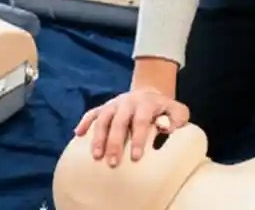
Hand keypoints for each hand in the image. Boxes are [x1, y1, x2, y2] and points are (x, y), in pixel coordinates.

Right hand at [74, 87, 189, 166]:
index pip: (141, 121)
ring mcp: (114, 104)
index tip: (135, 158)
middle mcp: (128, 102)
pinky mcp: (105, 106)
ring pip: (103, 118)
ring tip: (95, 156)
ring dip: (98, 137)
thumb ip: (177, 119)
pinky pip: (92, 113)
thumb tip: (168, 129)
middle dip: (115, 142)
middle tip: (112, 163)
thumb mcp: (177, 111)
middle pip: (119, 121)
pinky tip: (77, 135)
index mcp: (147, 103)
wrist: (150, 92)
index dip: (138, 139)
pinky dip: (84, 122)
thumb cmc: (164, 109)